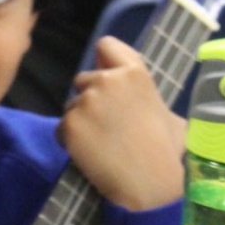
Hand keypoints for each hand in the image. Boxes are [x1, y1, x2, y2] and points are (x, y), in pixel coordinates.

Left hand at [61, 36, 185, 210]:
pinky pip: (61, 129)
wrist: (148, 178)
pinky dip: (70, 140)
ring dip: (79, 121)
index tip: (103, 72)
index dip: (102, 60)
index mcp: (133, 71)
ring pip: (71, 107)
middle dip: (89, 98)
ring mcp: (85, 102)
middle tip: (107, 123)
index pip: (106, 45)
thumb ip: (134, 86)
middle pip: (82, 80)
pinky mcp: (68, 125)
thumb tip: (117, 77)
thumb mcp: (158, 104)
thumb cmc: (162, 146)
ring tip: (102, 141)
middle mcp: (106, 80)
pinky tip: (91, 153)